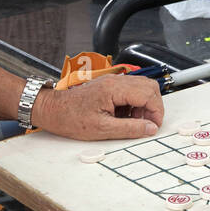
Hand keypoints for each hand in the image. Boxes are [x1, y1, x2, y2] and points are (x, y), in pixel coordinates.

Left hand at [31, 74, 163, 139]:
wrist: (53, 110)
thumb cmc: (71, 118)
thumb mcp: (102, 129)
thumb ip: (129, 128)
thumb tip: (149, 128)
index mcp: (114, 89)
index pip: (148, 94)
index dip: (156, 111)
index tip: (154, 126)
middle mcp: (115, 81)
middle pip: (149, 87)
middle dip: (153, 107)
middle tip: (148, 124)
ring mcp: (112, 82)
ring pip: (142, 87)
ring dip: (145, 105)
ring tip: (136, 121)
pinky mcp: (109, 86)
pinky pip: (131, 90)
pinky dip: (135, 103)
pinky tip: (126, 116)